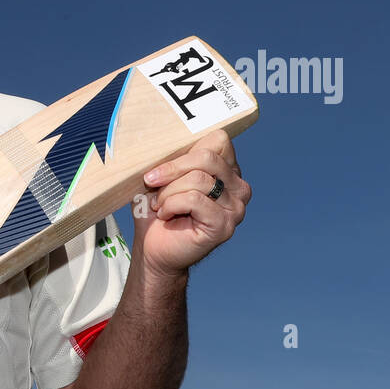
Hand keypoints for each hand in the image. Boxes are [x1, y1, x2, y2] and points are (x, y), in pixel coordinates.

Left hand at [135, 129, 250, 278]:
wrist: (153, 250)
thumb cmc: (157, 212)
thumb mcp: (162, 178)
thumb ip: (173, 157)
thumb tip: (166, 138)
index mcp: (227, 171)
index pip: (218, 140)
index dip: (185, 151)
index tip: (160, 168)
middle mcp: (238, 188)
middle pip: (207, 157)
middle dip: (172, 169)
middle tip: (151, 183)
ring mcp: (235, 208)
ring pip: (199, 179)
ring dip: (168, 191)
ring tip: (159, 204)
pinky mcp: (224, 225)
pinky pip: (195, 199)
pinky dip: (172, 204)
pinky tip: (165, 214)